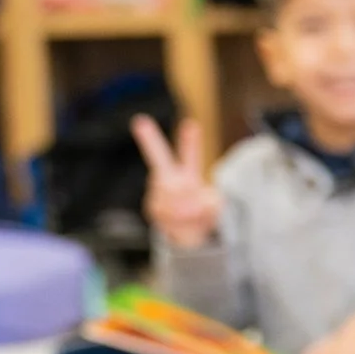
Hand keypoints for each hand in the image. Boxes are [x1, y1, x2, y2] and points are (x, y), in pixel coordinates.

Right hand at [133, 116, 221, 250]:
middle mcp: (169, 180)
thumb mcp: (214, 208)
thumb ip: (212, 204)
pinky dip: (177, 220)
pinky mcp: (153, 208)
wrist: (183, 233)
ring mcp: (158, 192)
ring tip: (188, 215)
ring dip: (184, 210)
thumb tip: (198, 205)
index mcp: (187, 175)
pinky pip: (169, 214)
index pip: (190, 156)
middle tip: (140, 120)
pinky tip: (178, 220)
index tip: (192, 125)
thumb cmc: (199, 213)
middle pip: (158, 157)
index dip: (191, 142)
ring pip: (172, 197)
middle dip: (149, 140)